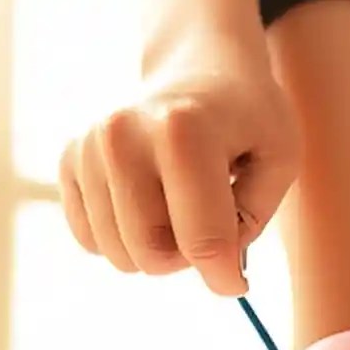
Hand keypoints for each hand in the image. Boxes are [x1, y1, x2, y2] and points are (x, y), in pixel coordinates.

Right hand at [59, 30, 299, 296]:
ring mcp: (89, 148)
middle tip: (208, 225)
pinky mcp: (69, 162)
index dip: (224, 276)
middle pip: (152, 255)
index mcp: (183, 130)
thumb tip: (217, 273)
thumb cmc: (248, 116)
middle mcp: (123, 135)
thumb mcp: (279, 159)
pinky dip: (124, 237)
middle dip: (187, 259)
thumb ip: (252, 220)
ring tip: (179, 204)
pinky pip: (92, 241)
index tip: (237, 281)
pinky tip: (148, 201)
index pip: (202, 239)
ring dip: (156, 247)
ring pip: (119, 255)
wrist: (199, 68)